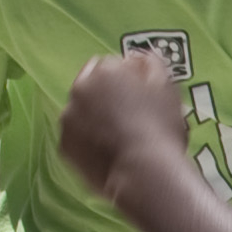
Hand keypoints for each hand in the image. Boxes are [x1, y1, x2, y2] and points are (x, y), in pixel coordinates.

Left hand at [58, 46, 188, 204]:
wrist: (144, 173)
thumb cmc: (160, 127)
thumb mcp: (167, 88)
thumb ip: (152, 64)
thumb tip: (139, 57)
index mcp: (102, 72)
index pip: (111, 66)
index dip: (127, 79)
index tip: (140, 96)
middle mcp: (78, 91)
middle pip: (91, 88)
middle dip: (106, 97)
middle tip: (129, 118)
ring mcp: (67, 121)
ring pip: (81, 114)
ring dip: (94, 119)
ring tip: (118, 139)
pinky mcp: (64, 148)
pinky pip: (77, 139)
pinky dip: (88, 143)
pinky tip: (108, 154)